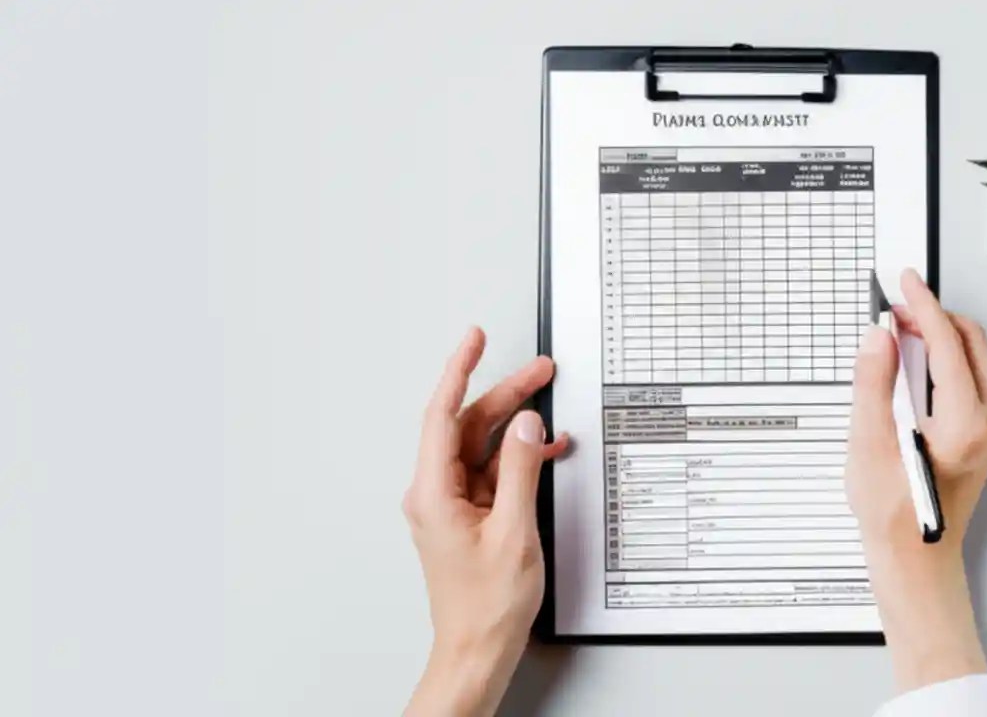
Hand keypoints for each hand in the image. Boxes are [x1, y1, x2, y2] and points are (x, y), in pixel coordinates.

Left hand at [403, 328, 568, 716]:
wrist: (478, 650)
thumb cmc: (487, 606)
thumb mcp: (514, 531)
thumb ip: (521, 471)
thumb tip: (527, 427)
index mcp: (434, 493)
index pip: (443, 415)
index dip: (459, 370)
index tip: (474, 340)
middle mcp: (436, 494)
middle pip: (467, 426)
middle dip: (504, 393)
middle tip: (538, 370)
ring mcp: (452, 505)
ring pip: (482, 446)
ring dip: (516, 425)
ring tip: (548, 399)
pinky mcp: (469, 516)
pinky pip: (492, 472)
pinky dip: (519, 458)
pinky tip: (546, 450)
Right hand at [844, 268, 986, 692]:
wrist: (916, 559)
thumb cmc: (895, 517)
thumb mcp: (869, 445)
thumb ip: (873, 384)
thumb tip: (879, 337)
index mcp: (965, 423)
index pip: (948, 342)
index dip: (923, 304)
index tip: (904, 282)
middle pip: (968, 342)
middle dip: (933, 315)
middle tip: (897, 306)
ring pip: (972, 358)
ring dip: (938, 335)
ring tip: (899, 331)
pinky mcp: (983, 434)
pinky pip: (970, 378)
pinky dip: (944, 358)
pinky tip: (913, 362)